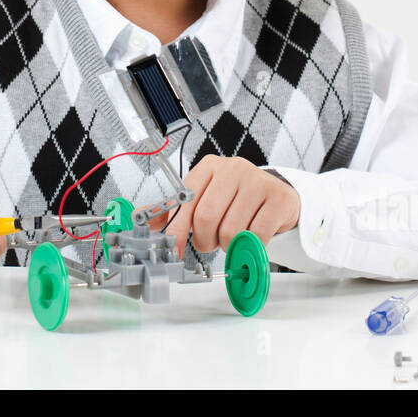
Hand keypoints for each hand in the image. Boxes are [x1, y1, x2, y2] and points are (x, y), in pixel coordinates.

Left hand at [147, 154, 299, 259]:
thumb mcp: (203, 198)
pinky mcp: (278, 199)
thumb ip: (174, 210)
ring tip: (233, 237)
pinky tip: (251, 239)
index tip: (174, 249)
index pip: (185, 200)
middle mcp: (232, 169)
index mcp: (208, 167)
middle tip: (211, 242)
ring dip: (229, 245)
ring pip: (231, 230)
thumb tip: (138, 218)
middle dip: (205, 240)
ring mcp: (257, 181)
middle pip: (206, 217)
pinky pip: (256, 235)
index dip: (177, 230)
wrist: (276, 197)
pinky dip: (251, 246)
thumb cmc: (235, 200)